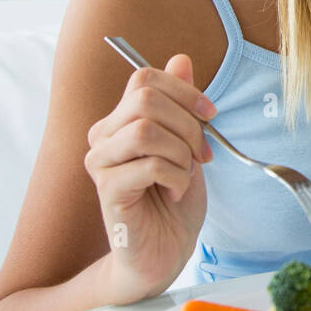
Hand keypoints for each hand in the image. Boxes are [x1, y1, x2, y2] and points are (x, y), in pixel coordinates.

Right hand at [84, 53, 213, 303]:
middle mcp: (103, 136)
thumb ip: (180, 104)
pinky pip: (149, 165)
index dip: (185, 91)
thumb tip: (180, 58)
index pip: (145, 77)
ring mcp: (100, 162)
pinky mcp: (107, 190)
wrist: (165, 252)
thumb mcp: (186, 144)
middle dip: (188, 125)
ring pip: (146, 130)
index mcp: (120, 120)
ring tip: (184, 175)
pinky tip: (174, 193)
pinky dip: (176, 177)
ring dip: (181, 153)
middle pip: (147, 99)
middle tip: (200, 155)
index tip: (210, 115)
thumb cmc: (174, 200)